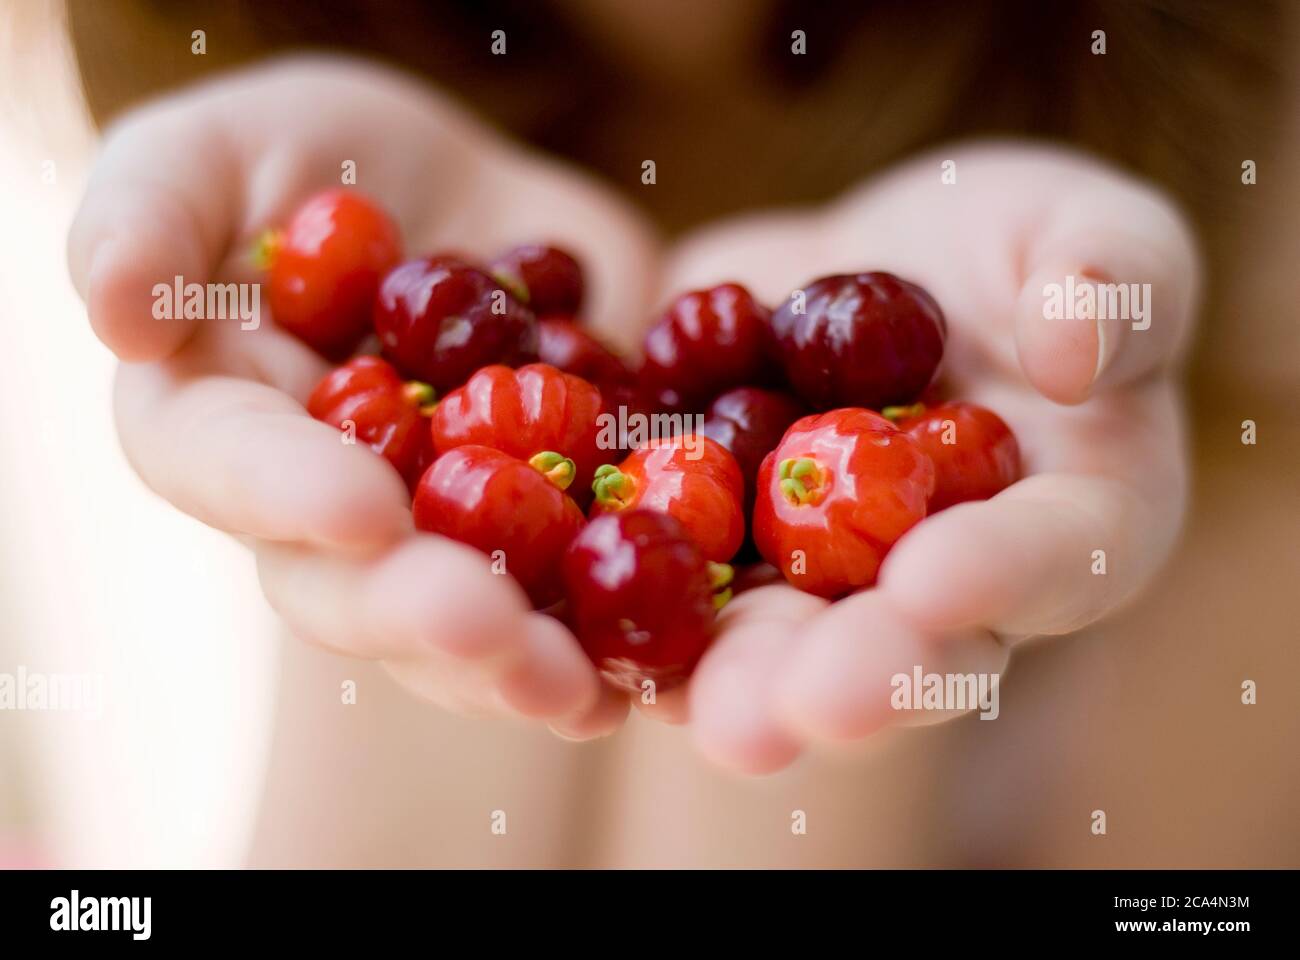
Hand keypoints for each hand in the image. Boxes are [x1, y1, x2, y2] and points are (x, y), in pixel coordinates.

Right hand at [68, 56, 659, 735]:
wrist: (479, 203)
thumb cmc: (330, 160)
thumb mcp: (233, 142)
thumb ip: (159, 201)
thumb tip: (116, 308)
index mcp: (223, 416)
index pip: (224, 464)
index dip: (282, 493)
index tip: (360, 509)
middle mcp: (319, 511)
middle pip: (342, 587)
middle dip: (414, 612)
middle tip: (486, 627)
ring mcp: (434, 543)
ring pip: (456, 628)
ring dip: (511, 662)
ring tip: (572, 685)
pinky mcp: (539, 545)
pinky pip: (563, 611)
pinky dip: (603, 650)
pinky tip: (641, 682)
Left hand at [651, 144, 1197, 772]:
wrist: (877, 267)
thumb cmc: (1015, 249)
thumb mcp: (1081, 230)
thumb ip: (1111, 278)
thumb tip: (1074, 355)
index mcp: (1066, 517)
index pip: (1050, 557)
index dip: (999, 575)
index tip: (934, 583)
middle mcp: (939, 579)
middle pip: (907, 643)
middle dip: (850, 679)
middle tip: (796, 714)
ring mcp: (820, 573)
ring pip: (782, 640)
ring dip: (736, 681)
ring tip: (699, 713)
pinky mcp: (720, 539)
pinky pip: (675, 579)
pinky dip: (633, 602)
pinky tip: (582, 625)